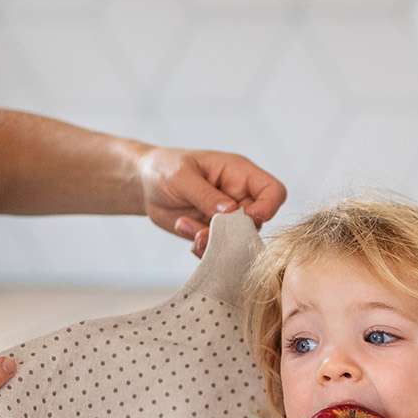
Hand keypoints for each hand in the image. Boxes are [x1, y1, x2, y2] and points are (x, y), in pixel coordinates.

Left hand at [135, 146, 287, 254]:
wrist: (144, 183)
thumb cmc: (164, 168)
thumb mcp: (182, 176)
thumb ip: (207, 195)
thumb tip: (231, 212)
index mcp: (239, 174)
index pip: (273, 192)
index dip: (269, 207)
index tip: (248, 218)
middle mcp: (239, 197)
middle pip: (257, 223)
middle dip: (233, 232)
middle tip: (205, 229)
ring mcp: (227, 218)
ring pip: (236, 241)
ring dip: (213, 241)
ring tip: (186, 226)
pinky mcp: (213, 233)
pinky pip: (217, 249)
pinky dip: (201, 247)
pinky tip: (183, 226)